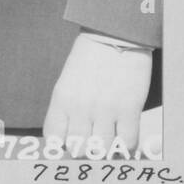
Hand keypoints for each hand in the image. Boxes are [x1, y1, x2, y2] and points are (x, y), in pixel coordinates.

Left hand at [43, 31, 152, 154]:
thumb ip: (67, 108)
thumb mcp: (68, 81)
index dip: (62, 144)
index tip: (70, 141)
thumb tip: (69, 139)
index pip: (53, 138)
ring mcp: (106, 109)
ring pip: (103, 150)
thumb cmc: (90, 58)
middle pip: (79, 149)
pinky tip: (124, 135)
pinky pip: (128, 142)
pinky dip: (126, 145)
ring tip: (110, 141)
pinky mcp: (129, 108)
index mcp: (62, 98)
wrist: (115, 34)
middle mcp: (81, 107)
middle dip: (86, 150)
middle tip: (93, 142)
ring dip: (107, 149)